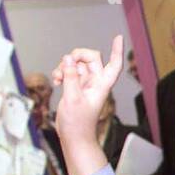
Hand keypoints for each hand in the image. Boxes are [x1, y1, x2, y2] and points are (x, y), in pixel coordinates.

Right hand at [52, 36, 122, 154]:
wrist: (74, 136)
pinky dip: (61, 72)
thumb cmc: (78, 124)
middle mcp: (95, 82)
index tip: (118, 37)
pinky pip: (69, 71)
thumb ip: (70, 77)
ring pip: (77, 63)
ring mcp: (85, 83)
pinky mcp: (76, 86)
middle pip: (90, 57)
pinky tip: (56, 81)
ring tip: (58, 79)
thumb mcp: (72, 99)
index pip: (113, 65)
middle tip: (66, 65)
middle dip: (77, 57)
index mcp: (102, 86)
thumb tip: (68, 59)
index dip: (116, 51)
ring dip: (65, 66)